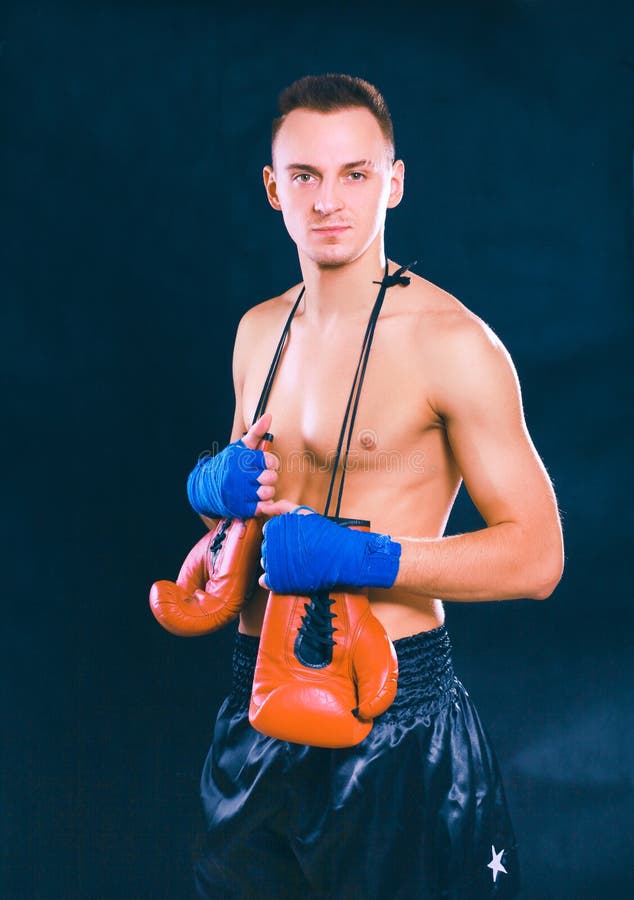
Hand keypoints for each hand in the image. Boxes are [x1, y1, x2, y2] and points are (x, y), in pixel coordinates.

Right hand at [187, 413, 278, 519]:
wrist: (206, 486)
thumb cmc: (229, 464)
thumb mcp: (241, 447)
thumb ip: (257, 432)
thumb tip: (269, 416)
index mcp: (239, 459)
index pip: (269, 460)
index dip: (271, 462)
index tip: (267, 464)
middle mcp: (237, 476)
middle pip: (270, 477)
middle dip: (270, 477)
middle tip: (264, 476)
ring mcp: (237, 493)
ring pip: (267, 493)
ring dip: (268, 490)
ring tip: (261, 487)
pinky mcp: (238, 508)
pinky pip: (260, 507)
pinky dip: (264, 504)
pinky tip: (258, 499)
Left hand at [259, 506, 400, 592]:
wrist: (340, 555)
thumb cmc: (323, 534)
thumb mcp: (303, 514)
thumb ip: (282, 506)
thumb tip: (264, 506)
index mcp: (273, 529)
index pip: (269, 532)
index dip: (283, 535)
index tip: (296, 539)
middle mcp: (269, 546)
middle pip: (267, 547)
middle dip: (280, 548)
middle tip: (299, 550)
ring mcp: (273, 564)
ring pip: (267, 563)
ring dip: (277, 562)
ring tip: (296, 561)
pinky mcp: (278, 581)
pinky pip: (266, 581)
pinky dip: (272, 579)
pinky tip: (286, 575)